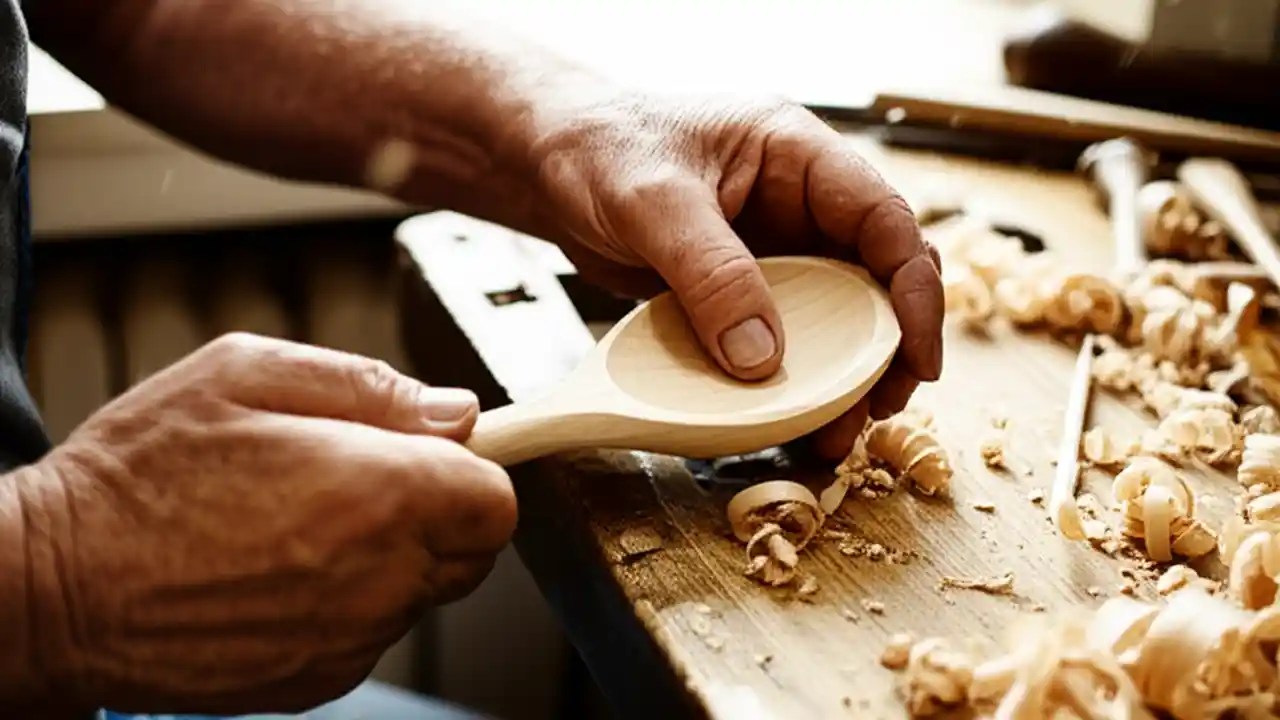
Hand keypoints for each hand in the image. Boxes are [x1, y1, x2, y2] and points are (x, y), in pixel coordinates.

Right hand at [14, 333, 513, 713]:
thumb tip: (454, 411)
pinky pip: (373, 629)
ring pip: (422, 589)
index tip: (432, 451)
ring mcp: (352, 638)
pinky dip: (350, 598)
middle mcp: (379, 578)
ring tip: (300, 520)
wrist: (53, 589)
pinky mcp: (319, 679)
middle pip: (470, 549)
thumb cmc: (139, 474)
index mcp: (380, 493)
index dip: (472, 469)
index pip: (496, 500)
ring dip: (390, 553)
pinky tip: (280, 567)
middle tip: (359, 477)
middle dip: (438, 509)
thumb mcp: (246, 373)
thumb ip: (369, 385)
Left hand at [525, 92, 942, 459]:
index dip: (915, 288)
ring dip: (843, 374)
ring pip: (836, 314)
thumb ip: (710, 272)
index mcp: (796, 154)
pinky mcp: (742, 286)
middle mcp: (797, 201)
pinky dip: (794, 379)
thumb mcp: (654, 201)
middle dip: (887, 345)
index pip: (883, 218)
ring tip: (836, 432)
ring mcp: (773, 246)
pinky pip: (785, 335)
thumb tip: (763, 357)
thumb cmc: (599, 150)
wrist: (550, 164)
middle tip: (878, 409)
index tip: (916, 355)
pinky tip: (790, 419)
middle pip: (874, 275)